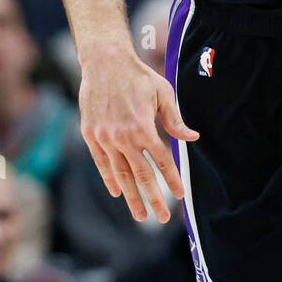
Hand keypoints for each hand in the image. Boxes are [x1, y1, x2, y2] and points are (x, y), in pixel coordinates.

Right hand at [80, 48, 198, 222]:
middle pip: (141, 175)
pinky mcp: (90, 135)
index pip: (161, 161)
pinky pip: (101, 163)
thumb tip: (192, 138)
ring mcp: (104, 138)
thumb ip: (175, 120)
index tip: (179, 195)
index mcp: (144, 128)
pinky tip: (117, 192)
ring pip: (120, 174)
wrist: (104, 63)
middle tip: (160, 218)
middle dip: (152, 199)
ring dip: (131, 196)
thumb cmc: (138, 77)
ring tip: (140, 215)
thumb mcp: (163, 94)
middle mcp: (123, 137)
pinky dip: (109, 179)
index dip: (171, 180)